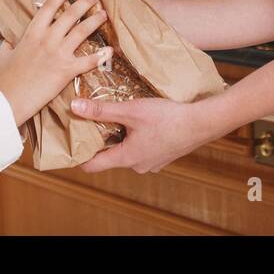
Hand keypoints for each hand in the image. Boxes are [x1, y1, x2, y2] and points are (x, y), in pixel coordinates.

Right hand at [0, 0, 110, 126]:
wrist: (10, 98)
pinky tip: (109, 50)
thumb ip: (8, 45)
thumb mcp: (3, 56)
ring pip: (82, 31)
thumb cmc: (6, 80)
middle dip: (84, 3)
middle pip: (70, 14)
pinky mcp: (67, 70)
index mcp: (32, 33)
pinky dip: (101, 56)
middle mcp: (47, 39)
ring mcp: (59, 53)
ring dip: (95, 21)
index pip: (49, 7)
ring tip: (104, 14)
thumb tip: (9, 42)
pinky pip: (88, 60)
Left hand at [72, 95, 220, 173]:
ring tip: (116, 117)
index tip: (72, 141)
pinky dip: (136, 137)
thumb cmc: (167, 117)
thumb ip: (102, 110)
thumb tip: (75, 107)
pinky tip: (141, 122)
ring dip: (121, 136)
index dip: (80, 154)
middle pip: (110, 156)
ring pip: (127, 151)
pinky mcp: (163, 155)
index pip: (93, 166)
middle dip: (101, 140)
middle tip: (92, 121)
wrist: (201, 123)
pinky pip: (142, 148)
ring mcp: (152, 162)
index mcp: (127, 158)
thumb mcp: (131, 110)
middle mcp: (138, 165)